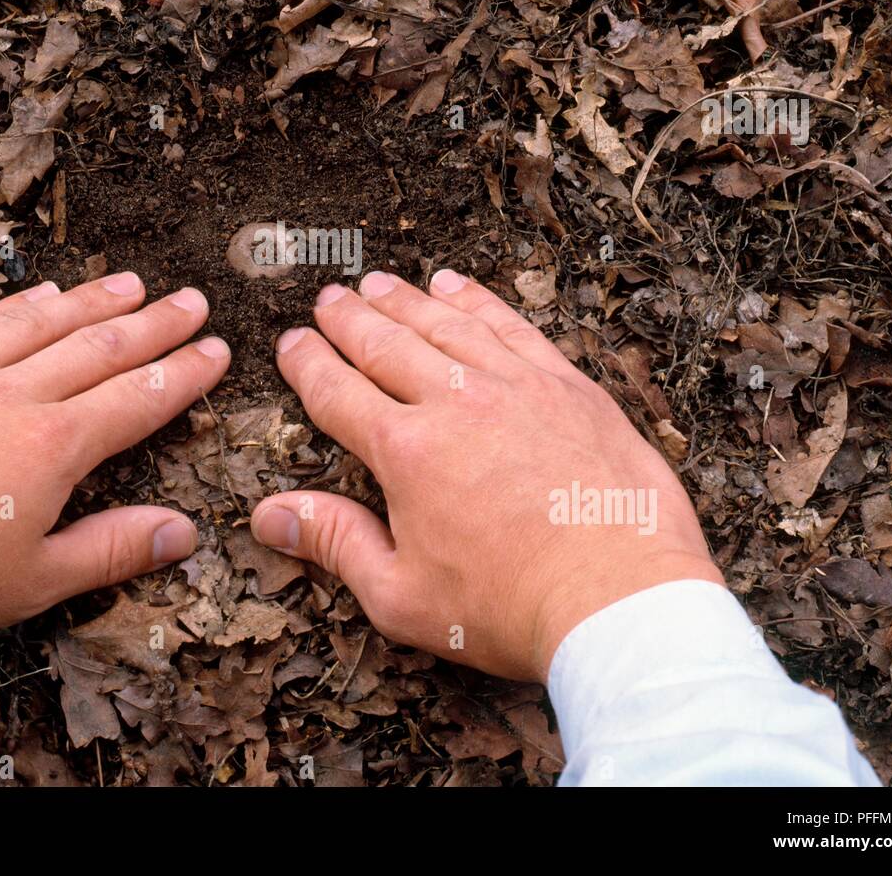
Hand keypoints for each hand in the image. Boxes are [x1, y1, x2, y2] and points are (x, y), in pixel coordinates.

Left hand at [0, 274, 228, 645]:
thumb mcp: (29, 584)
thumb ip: (111, 550)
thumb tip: (183, 534)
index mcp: (51, 447)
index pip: (137, 398)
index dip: (183, 373)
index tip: (217, 350)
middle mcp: (12, 396)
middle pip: (99, 347)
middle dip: (154, 323)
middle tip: (193, 299)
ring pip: (42, 324)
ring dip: (93, 300)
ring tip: (132, 281)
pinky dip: (17, 305)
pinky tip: (39, 294)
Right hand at [252, 269, 721, 681]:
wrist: (620, 599)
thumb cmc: (509, 608)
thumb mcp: (402, 596)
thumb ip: (335, 543)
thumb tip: (270, 515)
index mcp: (406, 452)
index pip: (338, 392)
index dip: (308, 364)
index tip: (291, 342)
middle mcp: (455, 403)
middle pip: (386, 345)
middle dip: (349, 319)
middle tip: (328, 298)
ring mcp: (516, 386)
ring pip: (445, 324)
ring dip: (406, 301)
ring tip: (378, 282)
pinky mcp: (567, 385)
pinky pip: (511, 326)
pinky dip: (478, 301)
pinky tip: (457, 286)